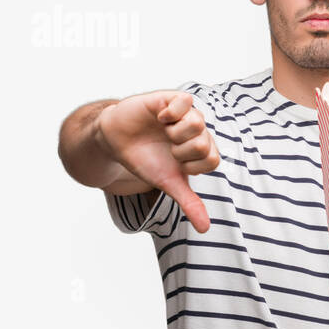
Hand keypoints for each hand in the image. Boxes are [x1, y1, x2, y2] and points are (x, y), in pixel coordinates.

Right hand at [95, 91, 219, 232]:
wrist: (116, 140)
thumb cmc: (145, 159)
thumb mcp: (167, 182)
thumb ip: (188, 202)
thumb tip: (205, 229)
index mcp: (201, 150)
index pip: (213, 160)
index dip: (191, 165)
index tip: (175, 163)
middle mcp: (198, 131)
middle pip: (204, 143)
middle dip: (179, 151)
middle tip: (166, 146)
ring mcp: (186, 114)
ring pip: (197, 123)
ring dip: (174, 133)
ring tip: (163, 132)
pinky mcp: (172, 99)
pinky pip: (185, 101)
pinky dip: (170, 113)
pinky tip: (160, 118)